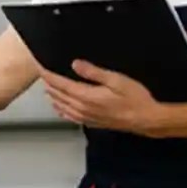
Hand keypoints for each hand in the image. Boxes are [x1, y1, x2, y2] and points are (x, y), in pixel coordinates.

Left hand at [41, 60, 165, 135]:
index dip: (49, 76)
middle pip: (60, 96)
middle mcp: (83, 108)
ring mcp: (87, 117)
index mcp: (87, 96)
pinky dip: (63, 111)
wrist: (146, 119)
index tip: (40, 68)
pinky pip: (72, 117)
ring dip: (54, 97)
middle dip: (50, 85)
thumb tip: (75, 64)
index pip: (61, 85)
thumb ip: (93, 72)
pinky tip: (60, 110)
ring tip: (47, 89)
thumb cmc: (134, 98)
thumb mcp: (115, 79)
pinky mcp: (93, 122)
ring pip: (63, 107)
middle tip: (42, 76)